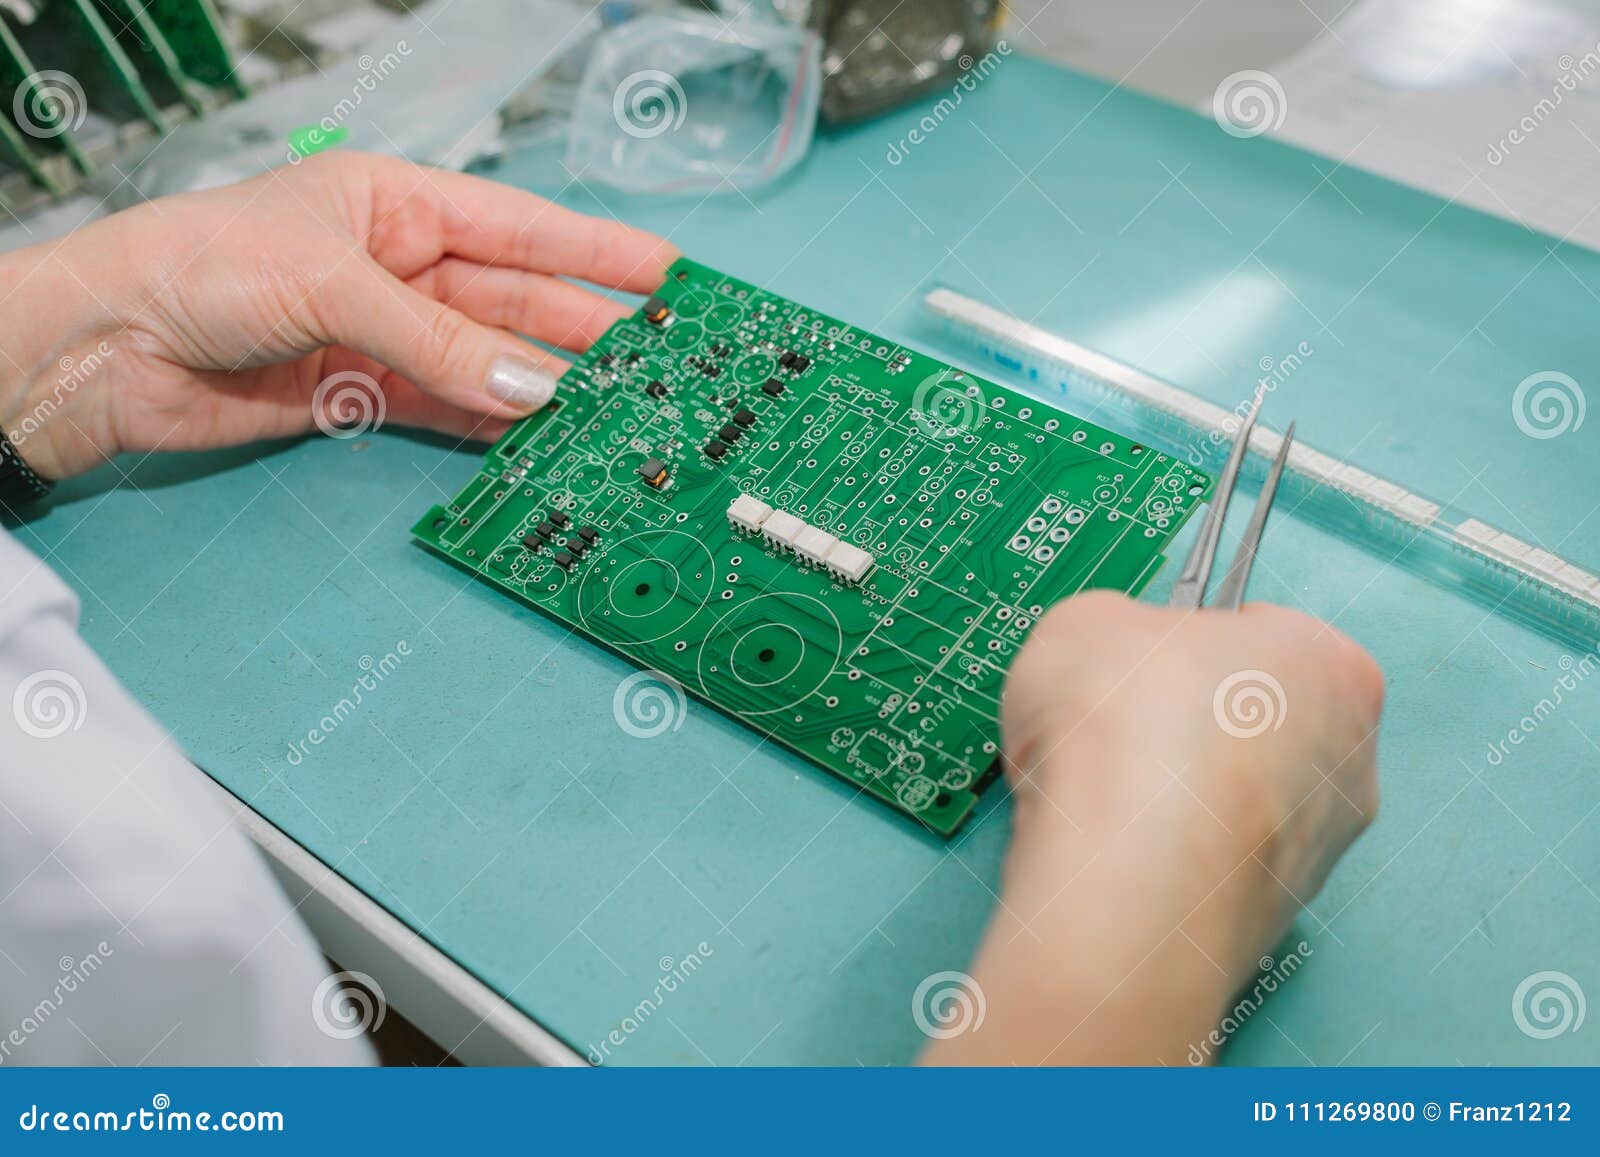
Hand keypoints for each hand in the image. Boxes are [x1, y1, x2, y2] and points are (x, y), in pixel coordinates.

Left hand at [0, 152, 677, 479]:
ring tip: (616, 409)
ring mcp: (386, 333)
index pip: (521, 228)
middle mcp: (401, 265)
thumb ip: (441, 341)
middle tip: (657, 363)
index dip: (598, 252)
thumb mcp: (334, 285)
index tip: (668, 273)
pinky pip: (449, 409)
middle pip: (516, 301)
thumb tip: (536, 389)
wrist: (104, 348)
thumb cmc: (204, 268)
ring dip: (547, 387)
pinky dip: (494, 426)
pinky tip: (544, 438)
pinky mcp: (364, 395)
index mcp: (397, 202)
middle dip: (585, 330)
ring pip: (490, 362)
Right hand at [925, 591, 1382, 1064]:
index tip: (1133, 668)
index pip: (1251, 635)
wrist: (1119, 870)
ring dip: (1172, 796)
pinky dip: (1164, 857)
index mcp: (1330, 659)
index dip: (1177, 648)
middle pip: (1249, 720)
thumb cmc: (1125, 723)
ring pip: (1230, 802)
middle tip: (1114, 729)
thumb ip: (1117, 630)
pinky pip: (1208, 866)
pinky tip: (1111, 851)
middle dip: (1183, 723)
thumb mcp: (1087, 620)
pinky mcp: (1275, 918)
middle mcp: (1352, 757)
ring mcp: (1321, 849)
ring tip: (1098, 796)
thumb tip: (1109, 655)